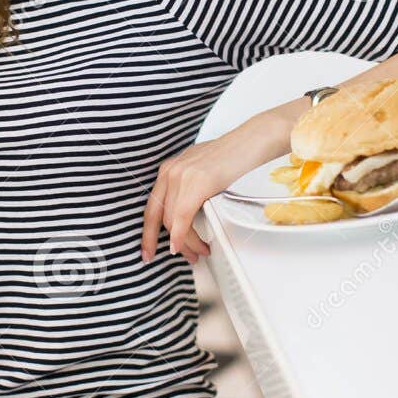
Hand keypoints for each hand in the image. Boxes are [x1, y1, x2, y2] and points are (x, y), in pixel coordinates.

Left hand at [141, 112, 289, 263]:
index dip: (148, 233)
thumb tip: (187, 214)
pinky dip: (184, 237)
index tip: (147, 249)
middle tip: (178, 255)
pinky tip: (189, 246)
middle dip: (165, 243)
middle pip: (159, 218)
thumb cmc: (231, 155)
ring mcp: (182, 176)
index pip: (151, 208)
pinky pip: (183, 218)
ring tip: (199, 250)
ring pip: (173, 222)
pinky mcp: (197, 183)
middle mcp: (171, 172)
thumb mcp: (200, 170)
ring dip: (186, 243)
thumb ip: (188, 188)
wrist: (250, 142)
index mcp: (169, 169)